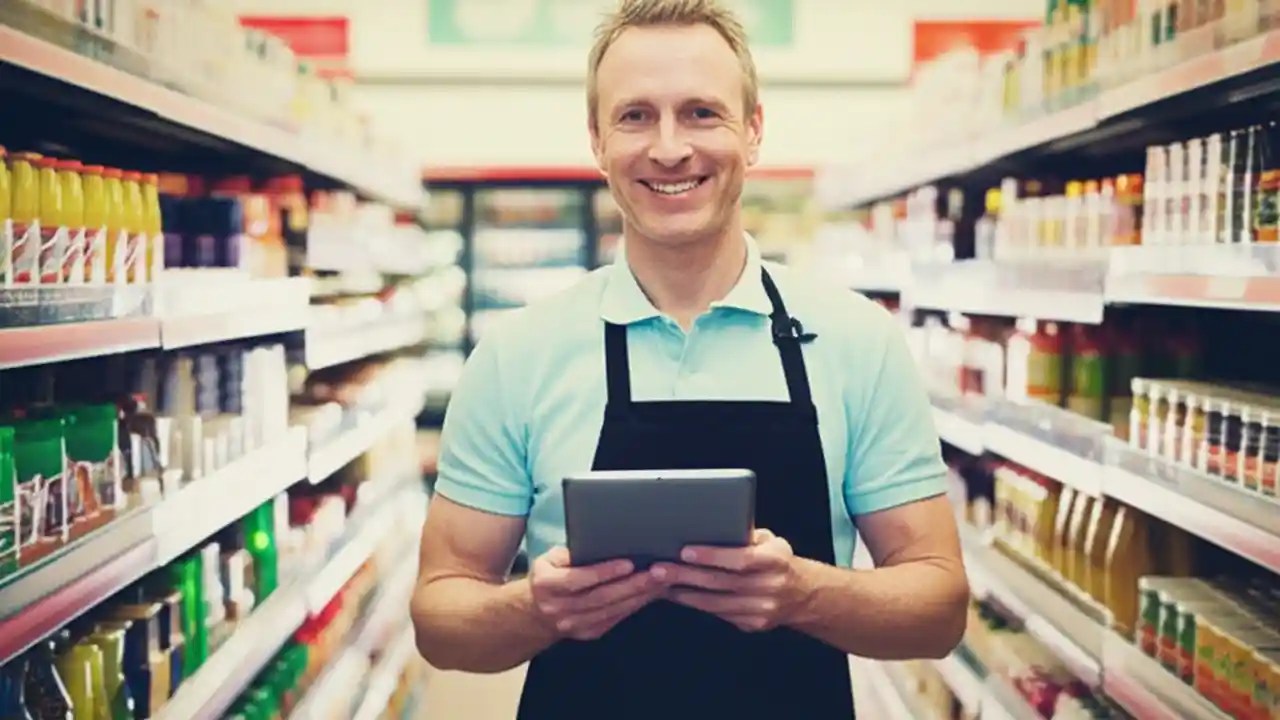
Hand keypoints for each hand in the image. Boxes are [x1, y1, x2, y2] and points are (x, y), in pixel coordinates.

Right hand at [529, 547, 663, 640]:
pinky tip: (649, 595)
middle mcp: (559, 608)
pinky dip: (634, 606)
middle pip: (600, 598)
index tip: (628, 563)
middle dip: (631, 585)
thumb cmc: (548, 576)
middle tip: (655, 573)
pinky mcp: (588, 633)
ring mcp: (573, 625)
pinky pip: (615, 619)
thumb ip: (570, 553)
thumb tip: (600, 543)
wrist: (536, 612)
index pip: (578, 579)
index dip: (605, 572)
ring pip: (611, 611)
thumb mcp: (549, 558)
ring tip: (659, 582)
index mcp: (547, 585)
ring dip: (638, 597)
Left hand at [650, 529, 807, 632]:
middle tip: (659, 568)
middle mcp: (771, 586)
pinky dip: (696, 604)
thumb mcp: (769, 540)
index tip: (685, 551)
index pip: (740, 559)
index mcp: (775, 559)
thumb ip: (744, 534)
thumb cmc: (776, 560)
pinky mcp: (754, 624)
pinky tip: (678, 595)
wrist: (803, 594)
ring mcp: (763, 609)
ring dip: (685, 593)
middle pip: (722, 582)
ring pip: (716, 603)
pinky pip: (719, 614)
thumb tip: (708, 526)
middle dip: (686, 575)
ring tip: (662, 583)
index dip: (712, 556)